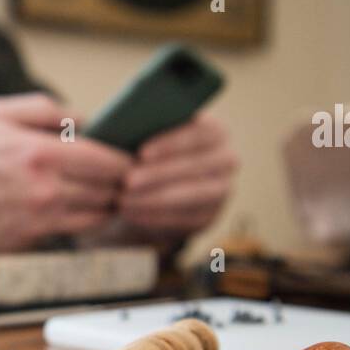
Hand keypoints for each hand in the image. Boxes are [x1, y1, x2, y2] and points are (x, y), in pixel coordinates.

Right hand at [0, 93, 129, 249]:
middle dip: (119, 181)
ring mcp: (39, 220)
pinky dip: (83, 220)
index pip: (107, 160)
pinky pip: (73, 231)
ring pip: (97, 214)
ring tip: (106, 191)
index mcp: (39, 153)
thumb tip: (82, 118)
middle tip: (123, 175)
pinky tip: (77, 207)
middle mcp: (45, 190)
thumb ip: (42, 108)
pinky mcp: (30, 241)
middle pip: (109, 189)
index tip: (130, 157)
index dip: (126, 159)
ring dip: (107, 203)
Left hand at [116, 114, 235, 237]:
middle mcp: (226, 159)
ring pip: (190, 195)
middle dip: (158, 175)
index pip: (200, 132)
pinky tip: (132, 214)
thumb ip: (143, 130)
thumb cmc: (146, 152)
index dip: (171, 143)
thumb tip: (124, 134)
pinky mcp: (209, 216)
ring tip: (123, 201)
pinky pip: (184, 219)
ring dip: (153, 199)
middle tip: (127, 182)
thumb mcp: (144, 137)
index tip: (141, 153)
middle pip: (194, 166)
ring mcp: (222, 190)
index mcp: (214, 130)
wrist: (155, 188)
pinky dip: (155, 217)